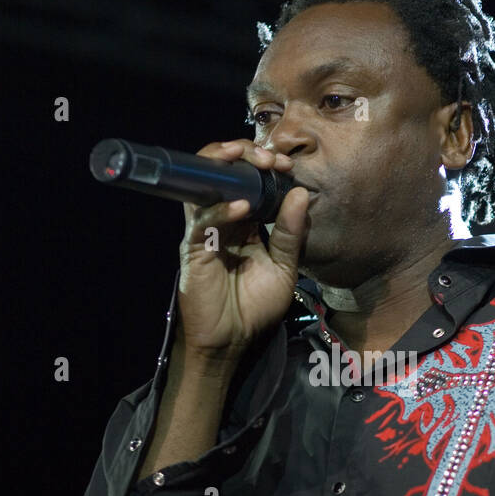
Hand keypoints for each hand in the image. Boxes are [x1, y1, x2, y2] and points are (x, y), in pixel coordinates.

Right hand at [176, 140, 311, 357]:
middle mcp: (223, 220)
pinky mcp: (193, 247)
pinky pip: (202, 220)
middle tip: (270, 159)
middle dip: (245, 155)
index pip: (249, 180)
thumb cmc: (255, 306)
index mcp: (245, 222)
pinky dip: (221, 209)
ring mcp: (205, 230)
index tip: (288, 164)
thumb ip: (291, 233)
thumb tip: (301, 193)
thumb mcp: (284, 268)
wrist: (231, 340)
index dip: (265, 165)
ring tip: (249, 160)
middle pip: (223, 172)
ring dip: (224, 166)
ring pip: (204, 184)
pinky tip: (242, 207)